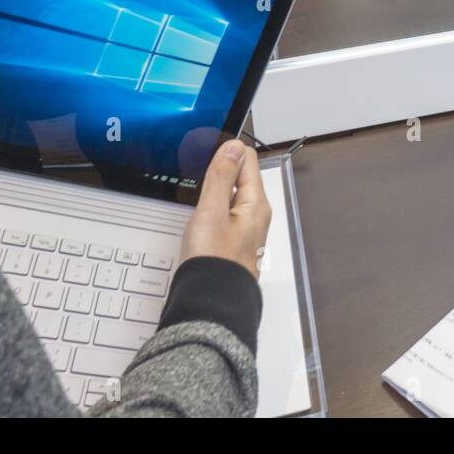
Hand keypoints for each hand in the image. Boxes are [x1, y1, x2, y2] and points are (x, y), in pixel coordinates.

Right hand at [179, 139, 270, 279]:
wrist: (210, 306)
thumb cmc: (212, 263)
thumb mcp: (212, 212)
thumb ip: (222, 177)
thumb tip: (233, 146)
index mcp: (256, 204)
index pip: (248, 160)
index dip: (226, 151)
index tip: (205, 152)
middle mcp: (255, 216)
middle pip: (240, 177)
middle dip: (221, 170)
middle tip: (197, 171)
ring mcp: (245, 231)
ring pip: (231, 197)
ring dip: (215, 190)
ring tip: (197, 191)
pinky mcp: (232, 244)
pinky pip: (225, 215)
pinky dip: (213, 208)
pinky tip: (199, 215)